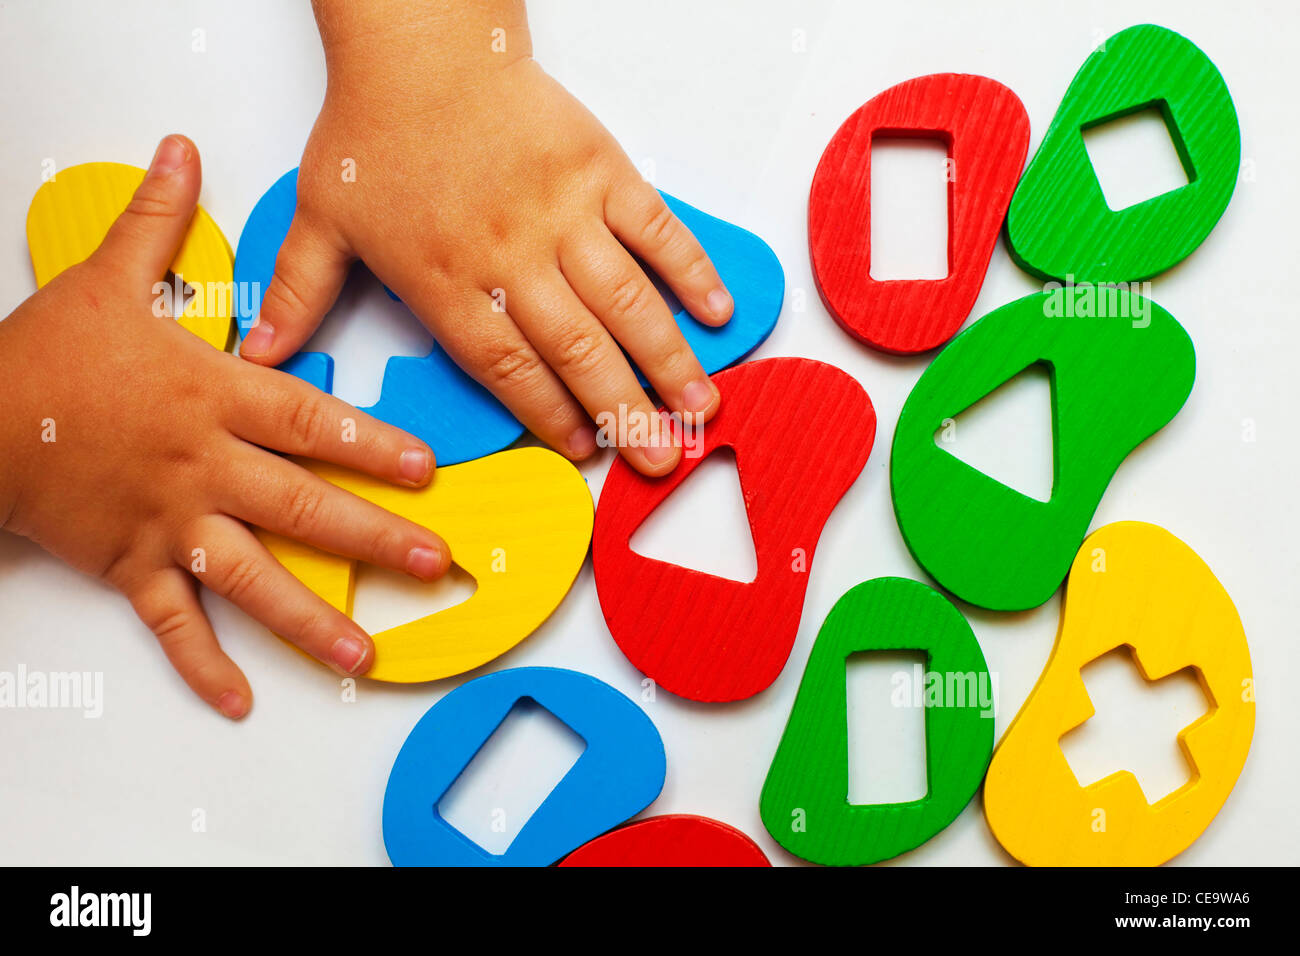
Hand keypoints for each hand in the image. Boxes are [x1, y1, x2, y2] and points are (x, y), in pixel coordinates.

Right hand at [0, 136, 449, 718]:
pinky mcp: (129, 562)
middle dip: (373, 535)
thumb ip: (159, 219)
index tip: (428, 470)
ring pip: (251, 575)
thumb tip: (182, 152)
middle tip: (435, 564)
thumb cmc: (44, 356)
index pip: (309, 421)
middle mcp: (202, 465)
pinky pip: (171, 622)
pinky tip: (241, 699)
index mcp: (211, 397)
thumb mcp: (104, 275)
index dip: (372, 444)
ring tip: (364, 652)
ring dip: (309, 617)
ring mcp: (167, 521)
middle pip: (301, 505)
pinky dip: (204, 663)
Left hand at [241, 0, 733, 475]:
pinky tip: (718, 314)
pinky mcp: (600, 168)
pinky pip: (656, 228)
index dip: (551, 418)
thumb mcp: (320, 215)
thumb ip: (297, 292)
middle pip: (578, 351)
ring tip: (700, 409)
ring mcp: (564, 211)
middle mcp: (511, 255)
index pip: (508, 369)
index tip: (584, 454)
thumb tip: (259, 356)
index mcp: (445, 278)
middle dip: (624, 413)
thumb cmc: (374, 128)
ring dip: (668, 360)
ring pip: (627, 301)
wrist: (419, 42)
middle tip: (659, 459)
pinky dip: (690, 270)